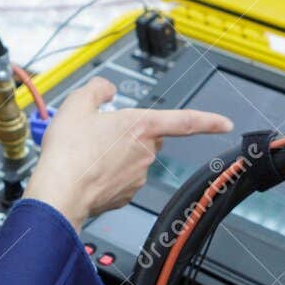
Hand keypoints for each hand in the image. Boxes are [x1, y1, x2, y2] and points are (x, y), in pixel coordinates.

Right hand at [22, 77, 232, 229]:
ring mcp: (136, 176)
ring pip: (132, 159)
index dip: (208, 120)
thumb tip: (105, 88)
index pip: (184, 120)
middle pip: (148, 138)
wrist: (59, 192)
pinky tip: (88, 171)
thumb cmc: (69, 152)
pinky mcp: (124, 196)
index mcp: (140, 126)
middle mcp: (144, 153)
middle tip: (100, 133)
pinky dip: (107, 175)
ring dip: (116, 155)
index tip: (225, 123)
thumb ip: (96, 89)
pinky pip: (120, 180)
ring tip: (87, 153)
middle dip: (131, 134)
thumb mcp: (77, 104)